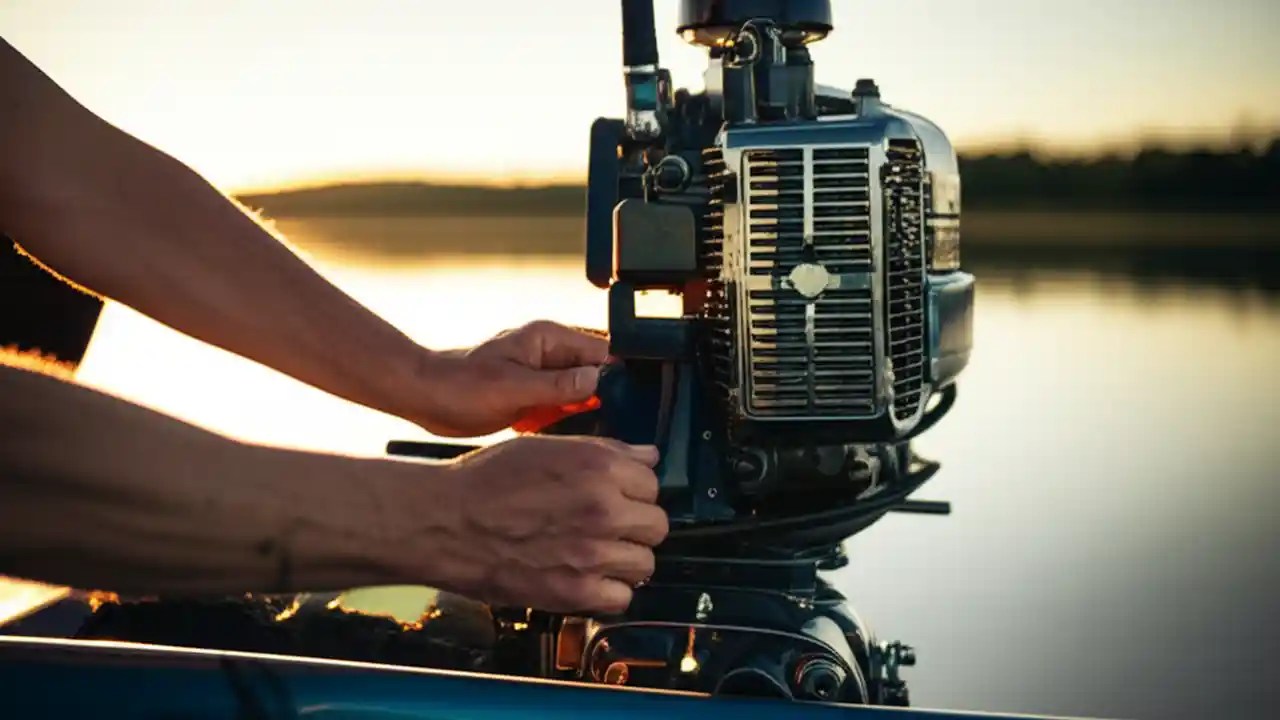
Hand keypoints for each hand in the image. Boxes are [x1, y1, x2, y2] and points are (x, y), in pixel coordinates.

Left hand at [410, 321, 608, 436]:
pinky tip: (559, 433)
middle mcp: (550, 353)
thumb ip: (558, 386)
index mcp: (548, 338)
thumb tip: (598, 381)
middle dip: (602, 396)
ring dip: (584, 411)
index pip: (601, 352)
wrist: (426, 397)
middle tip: (605, 424)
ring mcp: (542, 374)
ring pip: (582, 392)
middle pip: (596, 372)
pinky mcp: (534, 394)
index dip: (615, 377)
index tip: (623, 404)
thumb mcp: (513, 388)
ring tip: (580, 430)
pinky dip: (565, 419)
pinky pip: (563, 406)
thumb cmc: (460, 385)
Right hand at [430, 435, 667, 614]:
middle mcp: (604, 508)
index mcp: (599, 467)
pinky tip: (587, 578)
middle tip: (610, 527)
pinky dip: (608, 591)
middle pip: (657, 525)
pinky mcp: (576, 591)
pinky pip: (621, 597)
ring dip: (625, 560)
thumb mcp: (546, 446)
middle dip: (636, 526)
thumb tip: (648, 457)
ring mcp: (593, 553)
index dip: (634, 490)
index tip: (619, 496)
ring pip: (645, 563)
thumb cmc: (487, 480)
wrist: (443, 522)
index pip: (653, 483)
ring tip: (597, 554)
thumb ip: (604, 451)